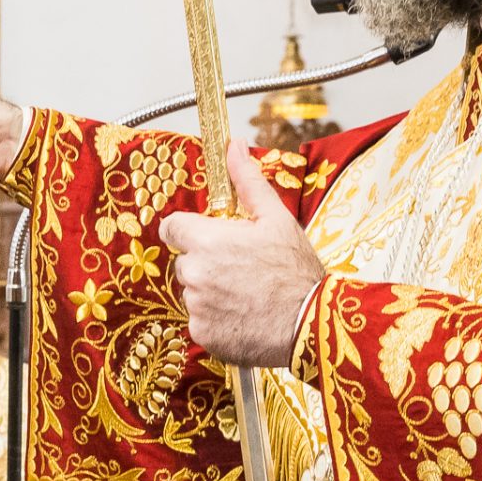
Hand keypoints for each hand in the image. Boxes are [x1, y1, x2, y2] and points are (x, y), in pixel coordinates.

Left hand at [159, 141, 325, 367]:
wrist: (310, 322)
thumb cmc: (296, 270)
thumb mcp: (275, 217)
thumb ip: (247, 181)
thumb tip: (233, 147)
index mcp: (206, 240)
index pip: (171, 228)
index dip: (186, 230)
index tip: (203, 236)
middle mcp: (194, 273)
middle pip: (184, 262)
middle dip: (206, 262)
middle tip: (240, 269)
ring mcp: (196, 306)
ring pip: (193, 292)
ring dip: (211, 292)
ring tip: (246, 294)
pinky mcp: (202, 333)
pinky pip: (200, 321)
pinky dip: (216, 320)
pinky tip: (243, 316)